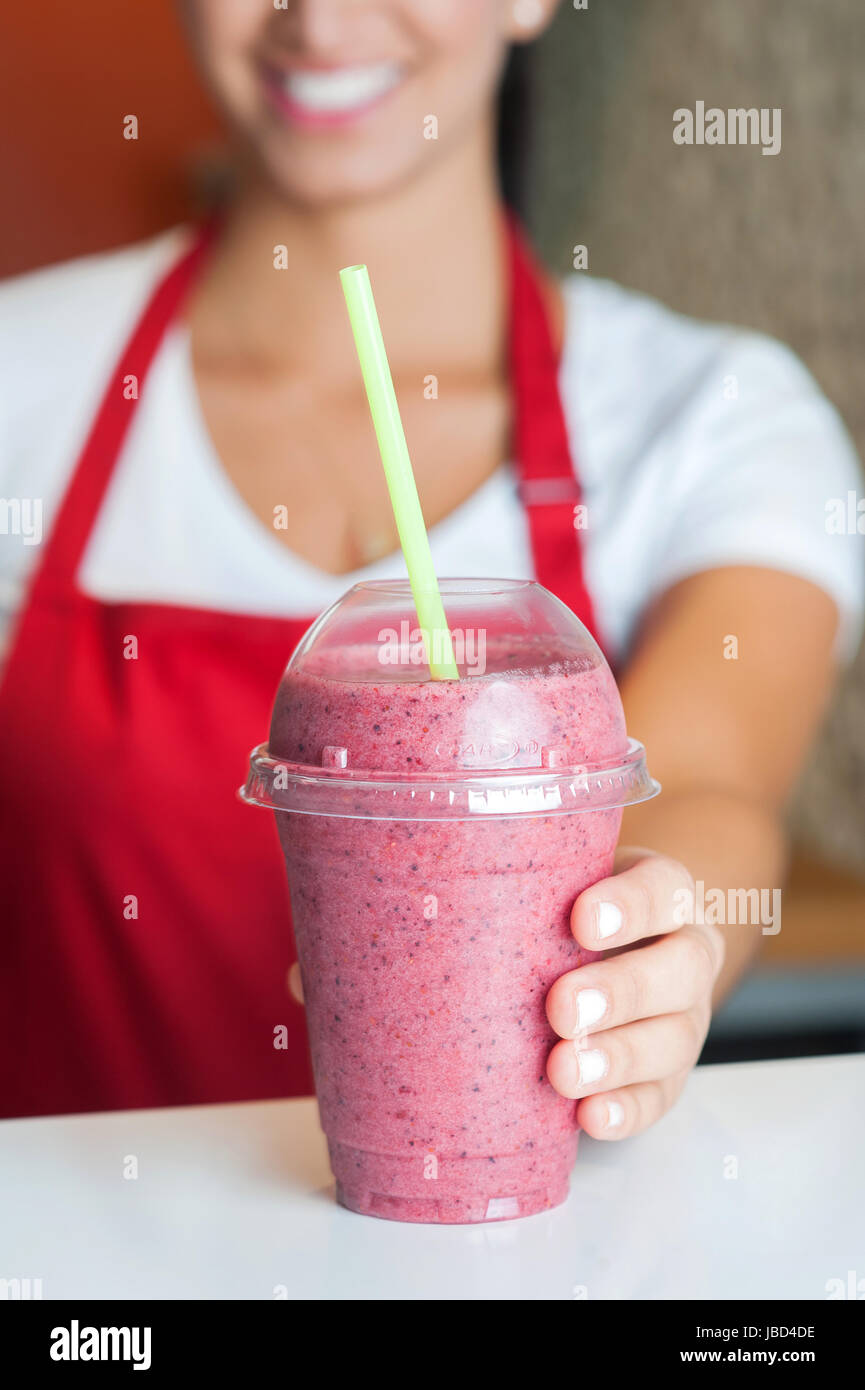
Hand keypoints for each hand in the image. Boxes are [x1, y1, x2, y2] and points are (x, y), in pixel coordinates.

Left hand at [545, 847, 724, 1138]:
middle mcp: (686, 955)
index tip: (581, 921)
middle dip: (621, 991)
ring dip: (619, 1059)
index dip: (631, 905)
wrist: (592, 964)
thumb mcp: (557, 889)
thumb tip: (459, 893)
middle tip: (562, 1008)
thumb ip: (532, 889)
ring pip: (674, 1040)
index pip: (664, 889)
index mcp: (665, 897)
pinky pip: (659, 1098)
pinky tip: (589, 1115)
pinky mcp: (669, 1076)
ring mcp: (684, 1019)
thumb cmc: (561, 915)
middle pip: (680, 969)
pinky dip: (626, 1110)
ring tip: (563, 1072)